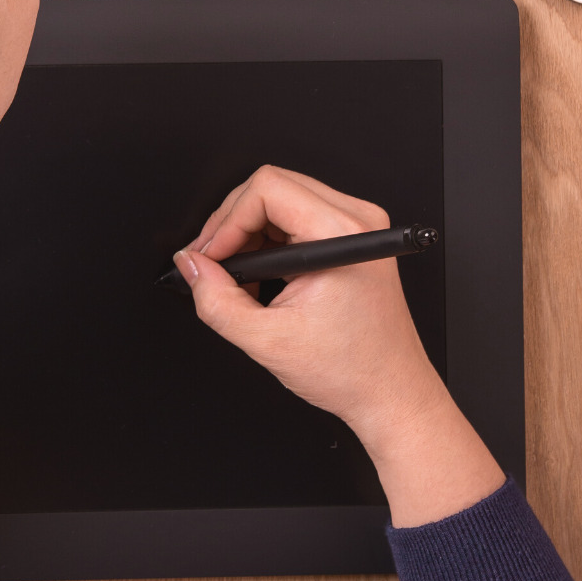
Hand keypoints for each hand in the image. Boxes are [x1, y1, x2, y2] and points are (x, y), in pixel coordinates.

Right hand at [175, 165, 503, 525]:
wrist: (391, 394)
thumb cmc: (352, 371)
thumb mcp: (267, 341)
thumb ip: (216, 300)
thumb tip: (190, 265)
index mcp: (343, 235)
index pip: (267, 189)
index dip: (228, 220)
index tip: (210, 254)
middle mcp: (356, 220)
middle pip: (272, 187)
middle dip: (232, 225)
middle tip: (212, 263)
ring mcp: (357, 226)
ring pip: (280, 199)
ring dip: (248, 234)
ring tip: (238, 278)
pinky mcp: (351, 237)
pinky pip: (295, 217)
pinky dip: (267, 242)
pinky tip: (261, 277)